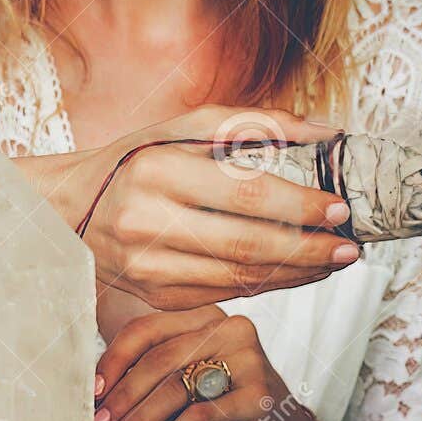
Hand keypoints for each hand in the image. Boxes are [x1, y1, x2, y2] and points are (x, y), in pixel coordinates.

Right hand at [74, 106, 358, 311]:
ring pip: (241, 280)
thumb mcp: (184, 127)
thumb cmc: (137, 160)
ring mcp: (150, 268)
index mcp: (157, 171)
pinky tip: (295, 274)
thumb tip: (326, 133)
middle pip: (248, 246)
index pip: (246, 194)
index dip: (300, 206)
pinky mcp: (156, 297)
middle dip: (309, 250)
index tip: (339, 209)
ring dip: (297, 275)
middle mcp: (148, 223)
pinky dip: (268, 286)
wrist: (71, 209)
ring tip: (332, 261)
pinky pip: (225, 295)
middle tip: (350, 247)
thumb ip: (254, 123)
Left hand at [93, 306, 315, 420]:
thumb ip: (148, 379)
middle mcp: (228, 328)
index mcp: (203, 317)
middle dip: (121, 400)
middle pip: (157, 361)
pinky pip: (199, 417)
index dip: (113, 361)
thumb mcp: (183, 386)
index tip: (92, 394)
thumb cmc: (223, 409)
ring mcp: (247, 358)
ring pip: (175, 389)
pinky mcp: (259, 394)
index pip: (146, 330)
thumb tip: (96, 396)